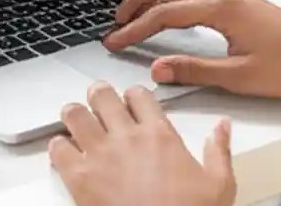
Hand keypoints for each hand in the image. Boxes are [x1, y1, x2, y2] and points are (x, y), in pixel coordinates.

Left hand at [49, 82, 234, 205]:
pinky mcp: (79, 178)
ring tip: (77, 124)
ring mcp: (100, 155)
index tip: (131, 104)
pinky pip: (58, 148)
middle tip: (99, 106)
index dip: (132, 96)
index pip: (139, 94)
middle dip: (98, 97)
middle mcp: (127, 137)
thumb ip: (219, 151)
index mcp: (160, 135)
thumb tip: (222, 126)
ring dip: (74, 116)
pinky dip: (59, 148)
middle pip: (101, 95)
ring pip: (74, 114)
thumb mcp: (219, 185)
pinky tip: (66, 155)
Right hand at [104, 0, 280, 99]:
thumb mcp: (240, 78)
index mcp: (223, 9)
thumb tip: (159, 68)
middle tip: (118, 19)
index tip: (115, 40)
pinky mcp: (244, 2)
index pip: (165, 14)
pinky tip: (174, 11)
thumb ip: (194, 71)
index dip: (135, 28)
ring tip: (138, 11)